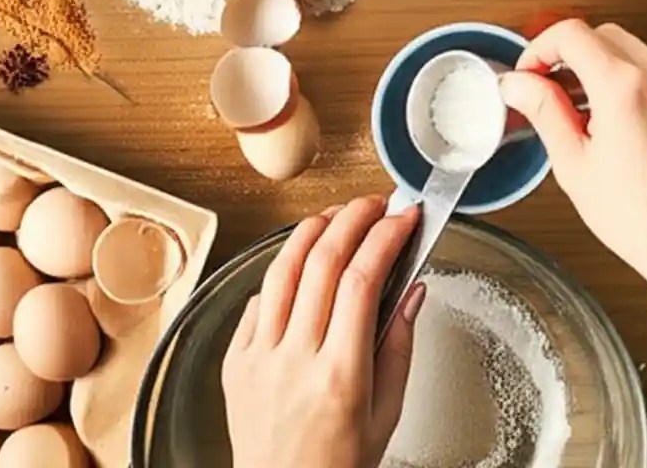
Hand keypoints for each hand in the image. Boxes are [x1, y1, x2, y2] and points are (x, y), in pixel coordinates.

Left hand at [221, 196, 425, 467]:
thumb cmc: (339, 466)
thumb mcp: (388, 412)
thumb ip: (398, 345)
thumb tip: (412, 289)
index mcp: (340, 375)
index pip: (362, 279)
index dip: (386, 236)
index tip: (406, 219)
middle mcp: (293, 360)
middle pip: (321, 261)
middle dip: (354, 218)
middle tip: (377, 204)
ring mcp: (257, 358)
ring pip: (281, 269)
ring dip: (312, 230)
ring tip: (338, 215)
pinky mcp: (235, 362)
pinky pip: (258, 300)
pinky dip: (283, 272)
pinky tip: (303, 263)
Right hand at [499, 20, 646, 293]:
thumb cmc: (643, 223)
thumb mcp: (575, 166)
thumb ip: (544, 112)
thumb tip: (519, 84)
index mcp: (626, 89)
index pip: (572, 34)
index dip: (541, 48)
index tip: (532, 72)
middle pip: (607, 36)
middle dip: (574, 56)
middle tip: (556, 92)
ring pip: (641, 56)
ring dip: (611, 73)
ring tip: (596, 121)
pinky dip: (645, 92)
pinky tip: (634, 134)